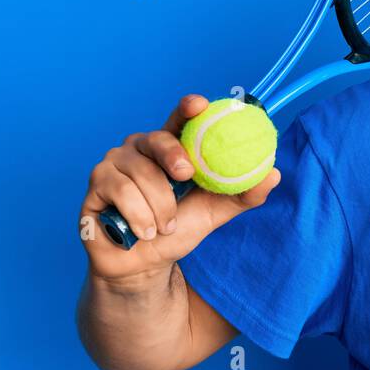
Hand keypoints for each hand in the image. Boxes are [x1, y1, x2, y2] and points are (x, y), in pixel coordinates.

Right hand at [79, 93, 280, 282]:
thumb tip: (274, 174)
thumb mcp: (216, 212)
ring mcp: (113, 163)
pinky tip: (144, 232)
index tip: (199, 105)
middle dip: (172, 156)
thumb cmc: (178, 229)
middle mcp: (140, 148)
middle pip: (155, 139)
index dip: (187, 109)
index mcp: (169, 148)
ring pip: (140, 173)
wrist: (144, 264)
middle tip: (187, 176)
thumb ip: (243, 194)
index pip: (179, 120)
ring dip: (159, 208)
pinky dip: (139, 217)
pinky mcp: (95, 184)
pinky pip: (120, 192)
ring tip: (164, 227)